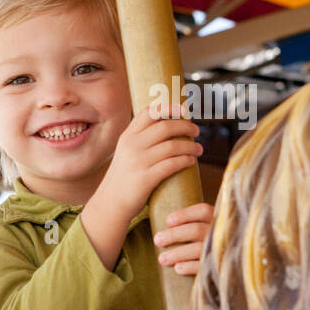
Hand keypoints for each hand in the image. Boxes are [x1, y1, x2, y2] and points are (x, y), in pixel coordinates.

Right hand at [101, 102, 203, 221]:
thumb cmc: (124, 176)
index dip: (168, 108)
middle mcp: (132, 145)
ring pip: (172, 146)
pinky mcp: (145, 178)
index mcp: (128, 136)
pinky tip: (191, 161)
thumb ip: (141, 139)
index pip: (149, 113)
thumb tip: (169, 127)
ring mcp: (138, 161)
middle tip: (196, 131)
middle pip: (165, 127)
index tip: (183, 110)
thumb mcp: (126, 151)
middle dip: (185, 127)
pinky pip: (171, 165)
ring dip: (190, 146)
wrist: (111, 202)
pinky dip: (184, 161)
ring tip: (199, 149)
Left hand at [153, 202, 214, 274]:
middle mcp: (221, 233)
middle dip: (174, 235)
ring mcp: (221, 250)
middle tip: (157, 240)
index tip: (167, 221)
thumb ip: (194, 224)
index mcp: (219, 220)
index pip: (203, 211)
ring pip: (198, 249)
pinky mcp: (220, 267)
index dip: (184, 215)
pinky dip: (189, 266)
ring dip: (177, 253)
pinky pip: (203, 266)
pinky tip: (177, 268)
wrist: (231, 267)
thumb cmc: (211, 244)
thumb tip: (166, 223)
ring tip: (162, 259)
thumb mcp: (209, 229)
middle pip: (196, 230)